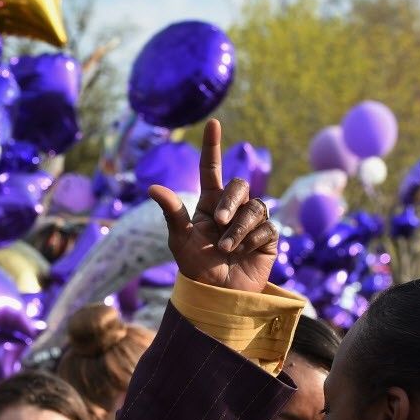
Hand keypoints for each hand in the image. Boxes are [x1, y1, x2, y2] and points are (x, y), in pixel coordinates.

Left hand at [149, 119, 277, 292]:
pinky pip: (266, 228)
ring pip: (255, 207)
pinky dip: (253, 241)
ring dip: (239, 230)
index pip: (212, 170)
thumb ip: (172, 213)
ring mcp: (251, 222)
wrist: (217, 296)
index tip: (213, 123)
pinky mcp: (267, 238)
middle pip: (239, 186)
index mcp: (208, 205)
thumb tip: (152, 187)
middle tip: (220, 223)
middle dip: (231, 203)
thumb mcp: (181, 241)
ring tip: (226, 250)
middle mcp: (231, 210)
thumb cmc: (196, 269)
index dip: (212, 147)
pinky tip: (244, 254)